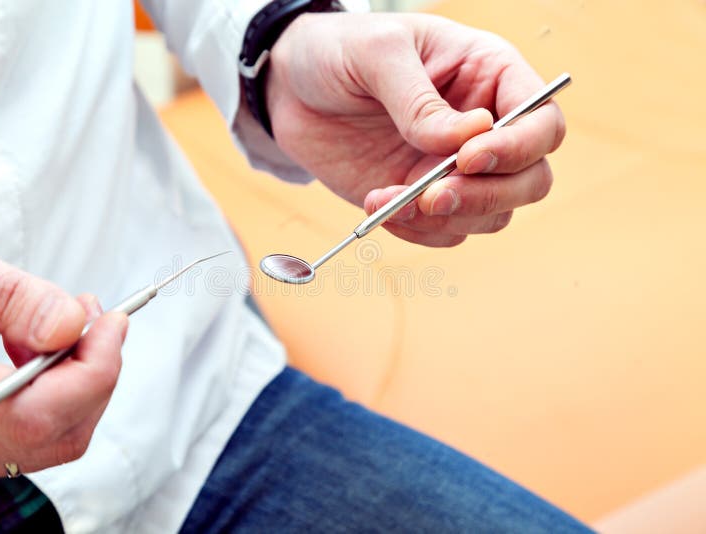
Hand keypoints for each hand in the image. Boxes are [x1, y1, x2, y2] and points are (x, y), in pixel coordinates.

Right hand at [0, 210, 126, 492]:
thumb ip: (3, 293)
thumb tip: (70, 326)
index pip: (35, 412)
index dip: (95, 369)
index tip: (111, 321)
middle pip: (50, 437)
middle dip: (94, 372)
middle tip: (94, 315)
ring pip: (40, 447)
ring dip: (74, 386)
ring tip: (62, 325)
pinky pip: (13, 445)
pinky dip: (46, 401)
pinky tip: (30, 354)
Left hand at [266, 12, 565, 246]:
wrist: (290, 89)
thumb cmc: (338, 51)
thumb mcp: (375, 54)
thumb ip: (419, 99)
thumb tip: (467, 140)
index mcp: (489, 75)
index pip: (541, 121)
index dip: (518, 147)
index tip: (467, 158)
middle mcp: (482, 128)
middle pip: (530, 179)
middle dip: (488, 196)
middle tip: (433, 196)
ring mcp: (454, 169)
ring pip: (492, 215)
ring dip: (447, 219)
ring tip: (389, 198)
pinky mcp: (422, 198)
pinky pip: (444, 233)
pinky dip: (416, 231)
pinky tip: (379, 206)